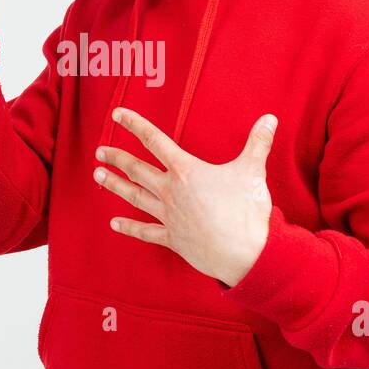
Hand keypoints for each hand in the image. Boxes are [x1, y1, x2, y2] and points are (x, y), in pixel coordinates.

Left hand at [93, 107, 277, 287]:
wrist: (245, 253)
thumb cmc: (247, 211)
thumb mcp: (253, 170)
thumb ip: (258, 142)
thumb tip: (270, 118)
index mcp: (186, 171)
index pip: (155, 141)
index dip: (135, 125)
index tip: (117, 114)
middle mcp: (171, 191)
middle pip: (137, 170)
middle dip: (117, 158)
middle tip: (100, 151)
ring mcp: (168, 216)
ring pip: (135, 197)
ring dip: (114, 185)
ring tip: (97, 175)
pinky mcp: (172, 239)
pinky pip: (145, 232)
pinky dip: (129, 228)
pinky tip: (114, 224)